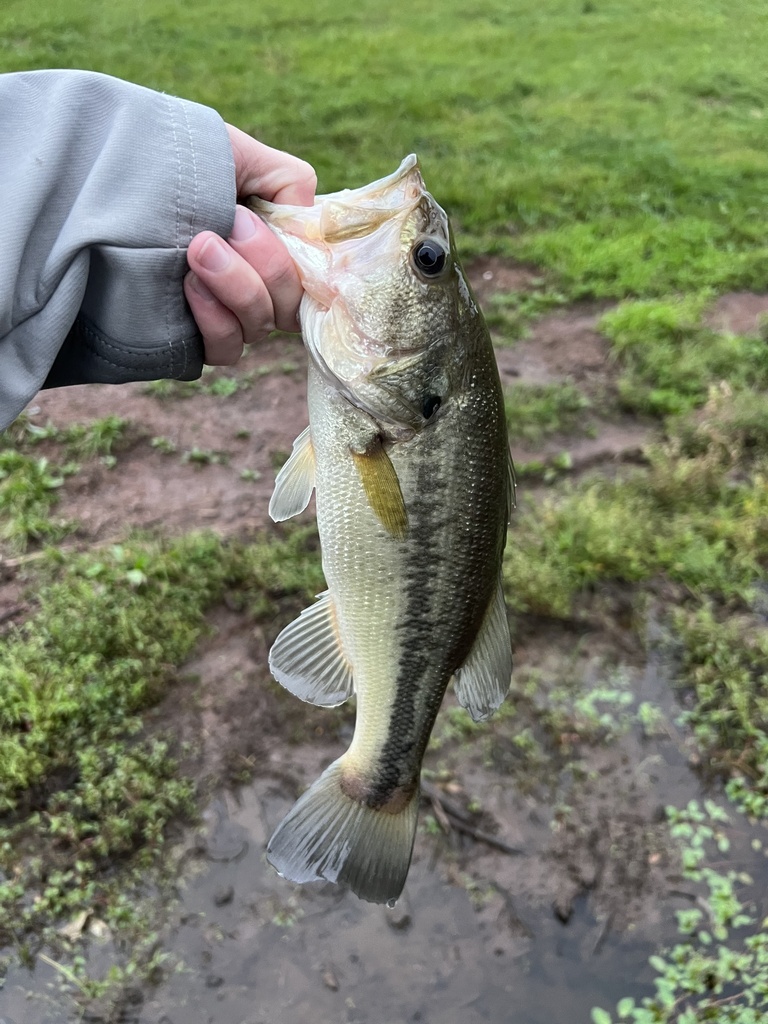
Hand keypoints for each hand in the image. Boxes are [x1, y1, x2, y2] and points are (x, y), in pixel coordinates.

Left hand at [184, 126, 315, 364]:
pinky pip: (226, 349)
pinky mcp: (197, 341)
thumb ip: (287, 181)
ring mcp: (227, 315)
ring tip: (198, 248)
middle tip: (226, 224)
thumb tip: (309, 221)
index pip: (313, 275)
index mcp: (272, 245)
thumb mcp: (235, 152)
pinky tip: (187, 286)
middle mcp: (255, 286)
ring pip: (261, 325)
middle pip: (291, 304)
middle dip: (266, 262)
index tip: (255, 221)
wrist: (103, 179)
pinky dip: (215, 320)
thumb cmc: (170, 160)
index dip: (301, 260)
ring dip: (237, 286)